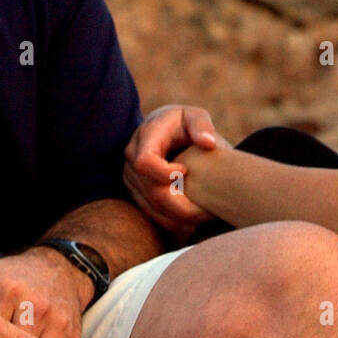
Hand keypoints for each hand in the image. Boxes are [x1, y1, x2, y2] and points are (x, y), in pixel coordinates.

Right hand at [123, 104, 227, 233]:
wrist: (168, 131)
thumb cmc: (185, 124)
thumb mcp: (195, 116)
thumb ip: (202, 125)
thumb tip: (208, 143)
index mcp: (146, 135)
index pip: (144, 161)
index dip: (165, 172)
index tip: (187, 171)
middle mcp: (131, 157)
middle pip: (151, 192)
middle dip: (180, 205)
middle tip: (207, 209)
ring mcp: (130, 176)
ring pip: (151, 208)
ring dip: (179, 217)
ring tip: (204, 214)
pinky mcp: (135, 191)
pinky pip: (152, 214)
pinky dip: (173, 221)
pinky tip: (193, 219)